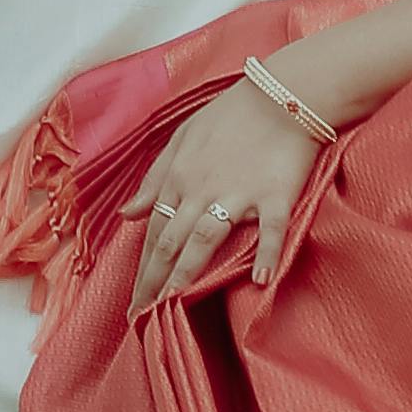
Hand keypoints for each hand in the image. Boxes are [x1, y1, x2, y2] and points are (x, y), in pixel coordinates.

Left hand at [129, 78, 317, 316]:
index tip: (135, 300)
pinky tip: (261, 281)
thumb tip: (127, 213)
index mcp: (179, 175)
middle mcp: (202, 187)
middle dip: (152, 282)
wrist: (284, 93)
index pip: (155, 230)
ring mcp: (238, 192)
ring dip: (186, 275)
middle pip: (171, 241)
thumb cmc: (233, 114)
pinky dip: (267, 254)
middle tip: (141, 318)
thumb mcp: (184, 137)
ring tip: (172, 307)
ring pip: (204, 239)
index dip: (142, 267)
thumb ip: (155, 176)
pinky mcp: (275, 194)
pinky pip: (270, 229)